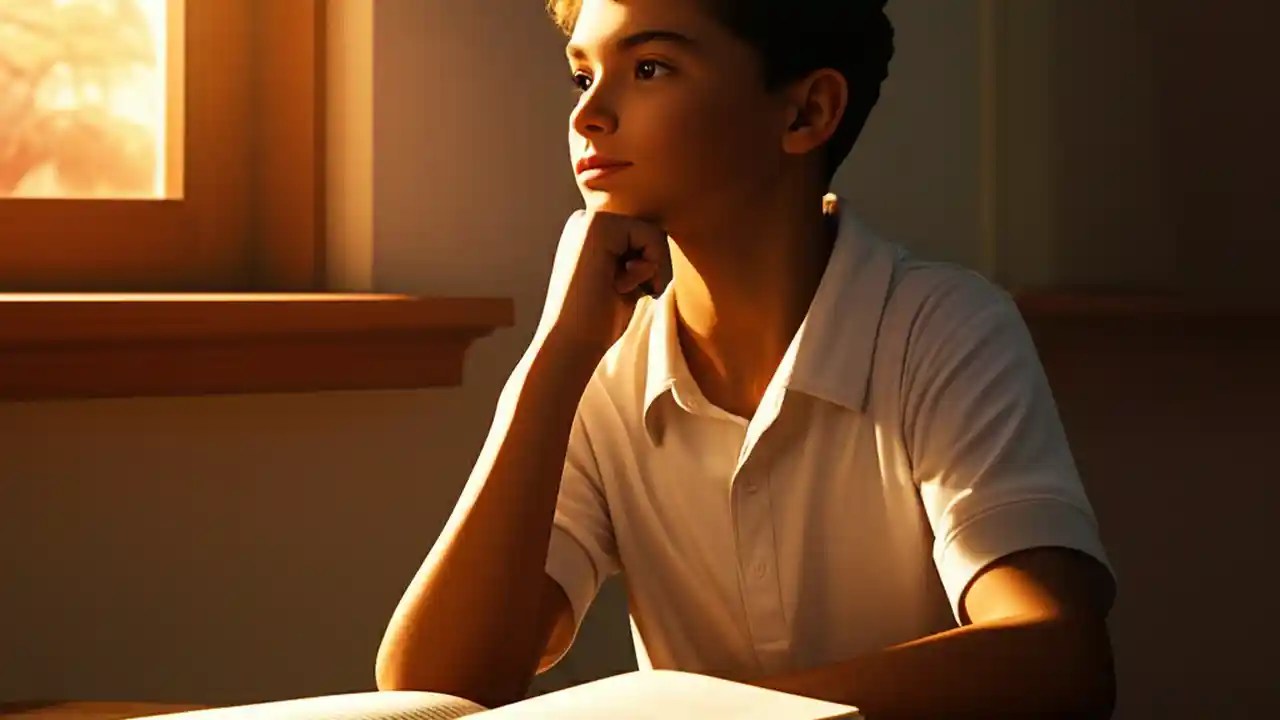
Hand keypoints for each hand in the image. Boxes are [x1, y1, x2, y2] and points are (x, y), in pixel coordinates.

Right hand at [535, 209, 671, 357]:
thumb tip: (666, 241)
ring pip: (655, 234)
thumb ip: (638, 255)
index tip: (621, 290)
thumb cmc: (598, 320)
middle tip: (620, 291)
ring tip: (617, 289)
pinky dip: (649, 269)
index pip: (643, 236)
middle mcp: (585, 220)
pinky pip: (653, 237)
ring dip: (649, 271)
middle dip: (651, 268)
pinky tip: (619, 286)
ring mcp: (590, 220)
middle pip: (652, 232)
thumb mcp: (624, 279)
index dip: (647, 268)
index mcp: (588, 232)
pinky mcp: (598, 226)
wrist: (570, 342)